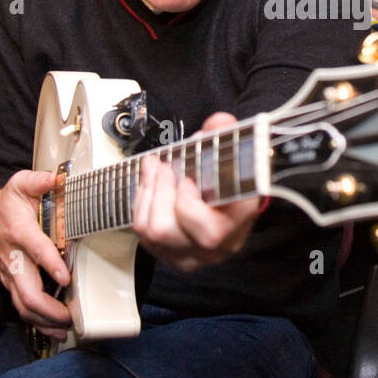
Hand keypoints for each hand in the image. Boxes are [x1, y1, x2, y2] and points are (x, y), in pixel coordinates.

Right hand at [0, 171, 72, 339]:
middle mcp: (13, 258)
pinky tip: (53, 330)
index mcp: (19, 231)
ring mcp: (10, 274)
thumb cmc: (7, 203)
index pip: (35, 250)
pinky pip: (21, 307)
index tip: (65, 277)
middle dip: (48, 308)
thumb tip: (57, 178)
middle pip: (26, 291)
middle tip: (70, 316)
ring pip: (22, 306)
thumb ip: (39, 181)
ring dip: (44, 321)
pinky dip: (37, 323)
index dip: (50, 264)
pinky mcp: (10, 283)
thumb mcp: (20, 184)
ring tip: (65, 329)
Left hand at [130, 112, 260, 271]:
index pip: (209, 232)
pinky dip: (141, 203)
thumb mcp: (235, 157)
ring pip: (151, 231)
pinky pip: (142, 234)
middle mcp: (213, 249)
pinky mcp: (168, 255)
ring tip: (153, 169)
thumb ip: (226, 137)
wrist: (230, 203)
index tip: (186, 179)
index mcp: (236, 227)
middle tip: (162, 166)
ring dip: (147, 193)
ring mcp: (189, 256)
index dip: (187, 206)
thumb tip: (219, 121)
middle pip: (167, 231)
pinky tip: (151, 185)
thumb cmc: (231, 179)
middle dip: (158, 191)